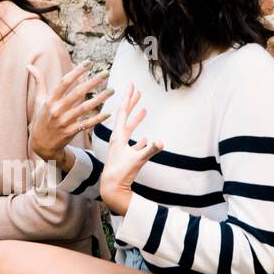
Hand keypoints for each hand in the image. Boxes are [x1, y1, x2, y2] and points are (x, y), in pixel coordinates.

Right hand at [25, 59, 114, 165]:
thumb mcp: (38, 101)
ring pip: (85, 108)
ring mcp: (64, 122)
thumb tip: (29, 66)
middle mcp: (57, 110)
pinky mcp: (70, 132)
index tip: (88, 62)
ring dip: (100, 99)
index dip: (76, 71)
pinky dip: (97, 119)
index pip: (64, 82)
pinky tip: (108, 112)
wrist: (41, 145)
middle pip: (77, 93)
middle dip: (93, 82)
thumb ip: (38, 82)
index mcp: (50, 100)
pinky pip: (87, 124)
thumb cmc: (41, 119)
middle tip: (106, 73)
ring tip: (112, 90)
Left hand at [99, 82, 163, 215]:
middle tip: (136, 90)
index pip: (123, 112)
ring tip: (143, 109)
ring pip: (130, 129)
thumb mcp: (137, 160)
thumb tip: (161, 141)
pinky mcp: (125, 156)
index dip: (129, 98)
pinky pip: (134, 142)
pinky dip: (140, 137)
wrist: (111, 189)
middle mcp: (117, 139)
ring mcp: (121, 148)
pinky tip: (146, 137)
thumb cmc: (121, 174)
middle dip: (132, 103)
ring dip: (136, 118)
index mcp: (118, 136)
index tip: (132, 84)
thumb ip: (150, 150)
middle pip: (125, 117)